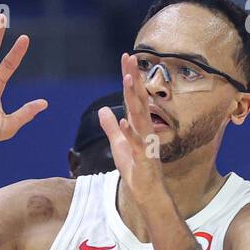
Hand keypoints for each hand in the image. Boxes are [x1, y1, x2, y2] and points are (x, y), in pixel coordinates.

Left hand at [99, 53, 165, 210]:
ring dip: (133, 98)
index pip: (132, 96)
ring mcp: (145, 142)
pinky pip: (136, 143)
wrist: (147, 192)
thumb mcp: (118, 144)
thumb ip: (110, 127)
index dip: (129, 77)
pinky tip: (123, 121)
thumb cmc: (135, 169)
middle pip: (138, 99)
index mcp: (138, 124)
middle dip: (133, 78)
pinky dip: (129, 132)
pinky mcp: (143, 157)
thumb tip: (103, 110)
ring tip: (127, 80)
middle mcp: (144, 128)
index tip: (126, 57)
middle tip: (129, 57)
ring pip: (139, 115)